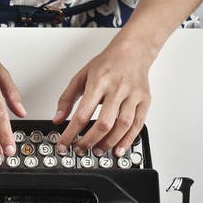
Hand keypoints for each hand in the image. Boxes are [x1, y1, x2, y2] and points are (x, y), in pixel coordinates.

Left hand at [52, 36, 152, 156]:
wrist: (133, 51)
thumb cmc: (107, 63)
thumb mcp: (82, 75)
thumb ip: (68, 98)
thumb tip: (58, 119)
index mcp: (98, 81)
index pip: (83, 113)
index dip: (71, 132)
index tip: (63, 144)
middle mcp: (117, 88)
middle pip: (104, 122)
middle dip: (90, 141)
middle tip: (80, 150)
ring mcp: (132, 95)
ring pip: (122, 125)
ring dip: (109, 143)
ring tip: (97, 151)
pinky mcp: (144, 100)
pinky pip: (138, 125)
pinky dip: (128, 140)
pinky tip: (118, 149)